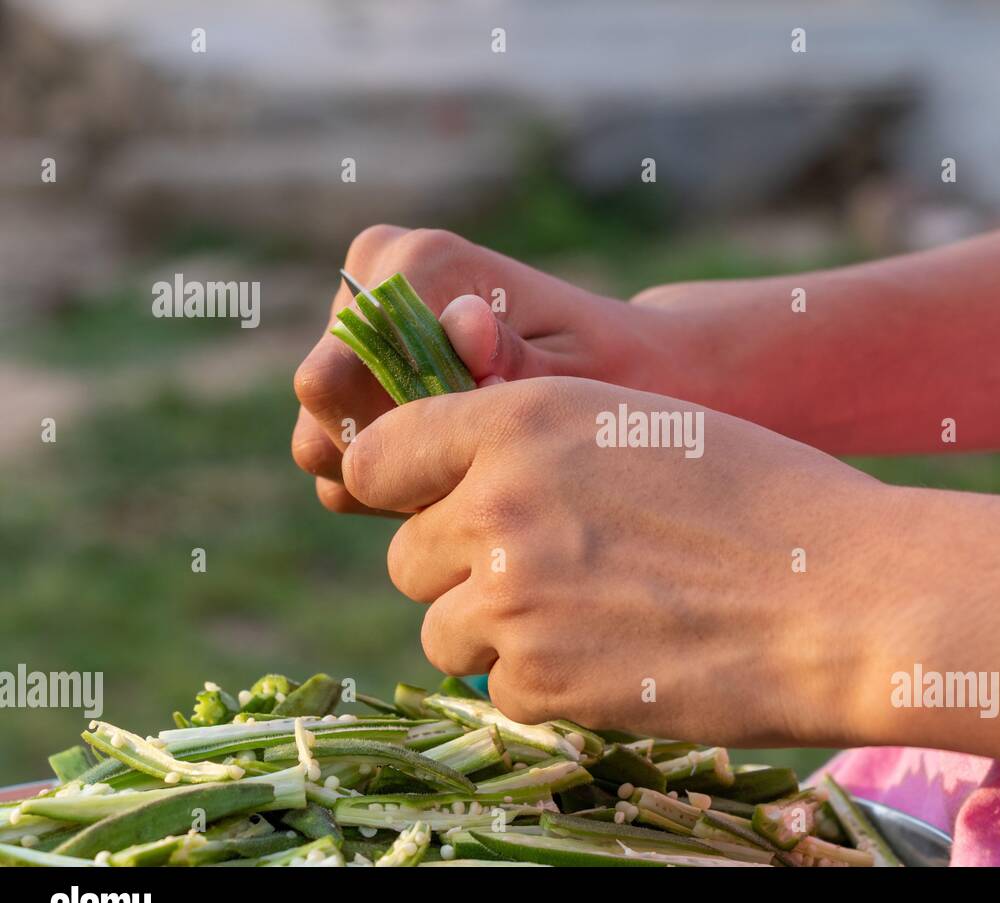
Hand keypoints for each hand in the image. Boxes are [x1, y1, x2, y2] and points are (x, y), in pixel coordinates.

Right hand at [292, 226, 689, 514]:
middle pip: (324, 407)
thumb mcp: (585, 375)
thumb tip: (463, 327)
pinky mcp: (350, 384)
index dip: (404, 430)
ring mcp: (351, 333)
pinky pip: (337, 466)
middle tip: (484, 466)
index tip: (484, 444)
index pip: (342, 368)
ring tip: (477, 470)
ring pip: (321, 443)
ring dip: (395, 478)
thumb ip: (519, 361)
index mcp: (423, 261)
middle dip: (398, 455)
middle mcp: (371, 281)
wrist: (619, 371)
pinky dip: (395, 486)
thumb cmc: (611, 369)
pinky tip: (458, 476)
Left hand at [340, 376, 907, 746]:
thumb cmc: (763, 497)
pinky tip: (619, 655)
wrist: (848, 598)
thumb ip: (532, 441)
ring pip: (442, 627)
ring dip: (497, 629)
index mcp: (521, 420)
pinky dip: (544, 681)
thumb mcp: (638, 423)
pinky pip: (498, 688)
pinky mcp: (542, 684)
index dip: (401, 482)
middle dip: (460, 564)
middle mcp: (496, 505)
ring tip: (592, 614)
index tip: (430, 502)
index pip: (378, 455)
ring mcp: (512, 602)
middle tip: (548, 568)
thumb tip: (455, 479)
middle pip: (406, 553)